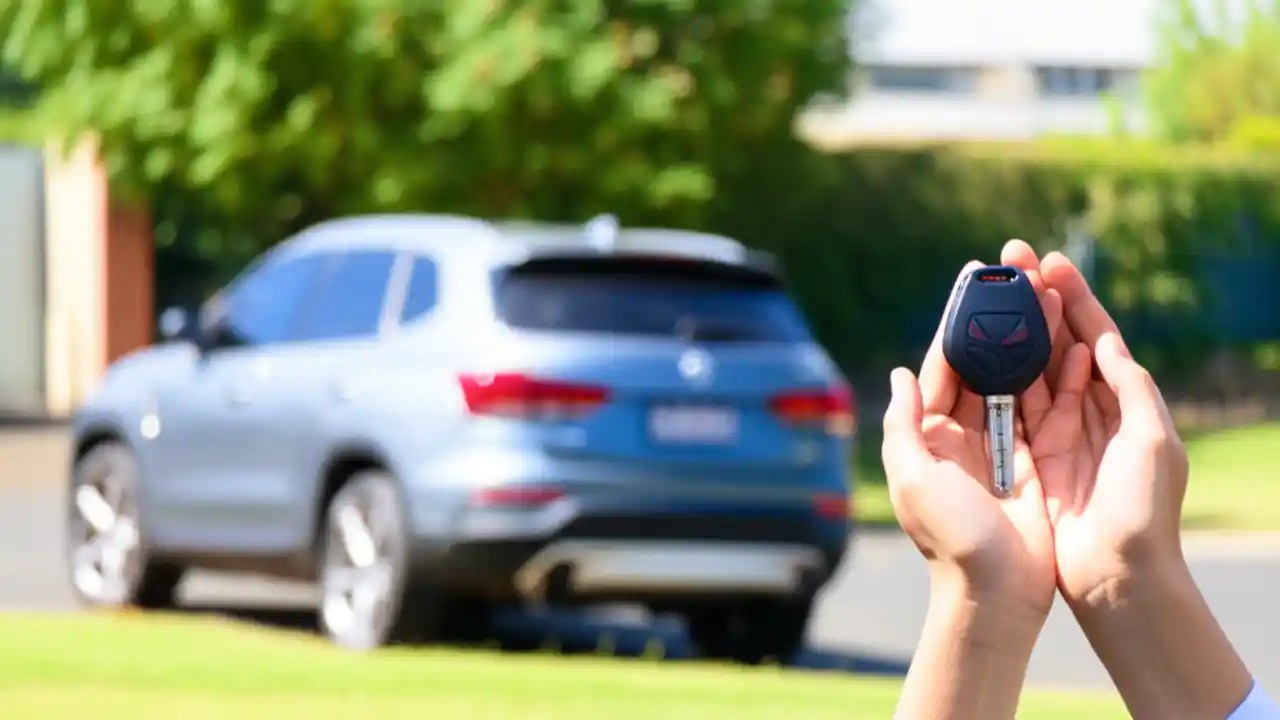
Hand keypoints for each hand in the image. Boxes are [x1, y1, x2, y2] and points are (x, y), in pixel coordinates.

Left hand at [882, 261, 1069, 613]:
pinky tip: (1070, 345)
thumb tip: (899, 374)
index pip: (942, 367)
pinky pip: (1044, 409)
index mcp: (928, 435)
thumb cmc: (951, 538)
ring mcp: (999, 447)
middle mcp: (961, 435)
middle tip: (1017, 278)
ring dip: (1030, 341)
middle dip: (999, 324)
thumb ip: (903, 423)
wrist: (997, 594)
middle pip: (981, 366)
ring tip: (1047, 297)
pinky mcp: (1034, 461)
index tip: (973, 284)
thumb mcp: (913, 477)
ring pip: (1014, 380)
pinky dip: (1055, 377)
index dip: (958, 326)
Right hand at [998, 241, 1188, 602]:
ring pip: (1034, 370)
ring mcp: (1060, 435)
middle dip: (1037, 303)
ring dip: (1017, 332)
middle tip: (1012, 263)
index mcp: (1127, 403)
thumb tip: (1103, 341)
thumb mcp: (1152, 439)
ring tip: (998, 293)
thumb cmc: (1143, 509)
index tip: (1049, 264)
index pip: (1098, 336)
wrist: (1118, 576)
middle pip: (1061, 345)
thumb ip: (1129, 386)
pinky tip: (989, 349)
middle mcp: (1093, 413)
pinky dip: (1001, 378)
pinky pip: (1014, 409)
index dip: (1074, 298)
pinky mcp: (1032, 458)